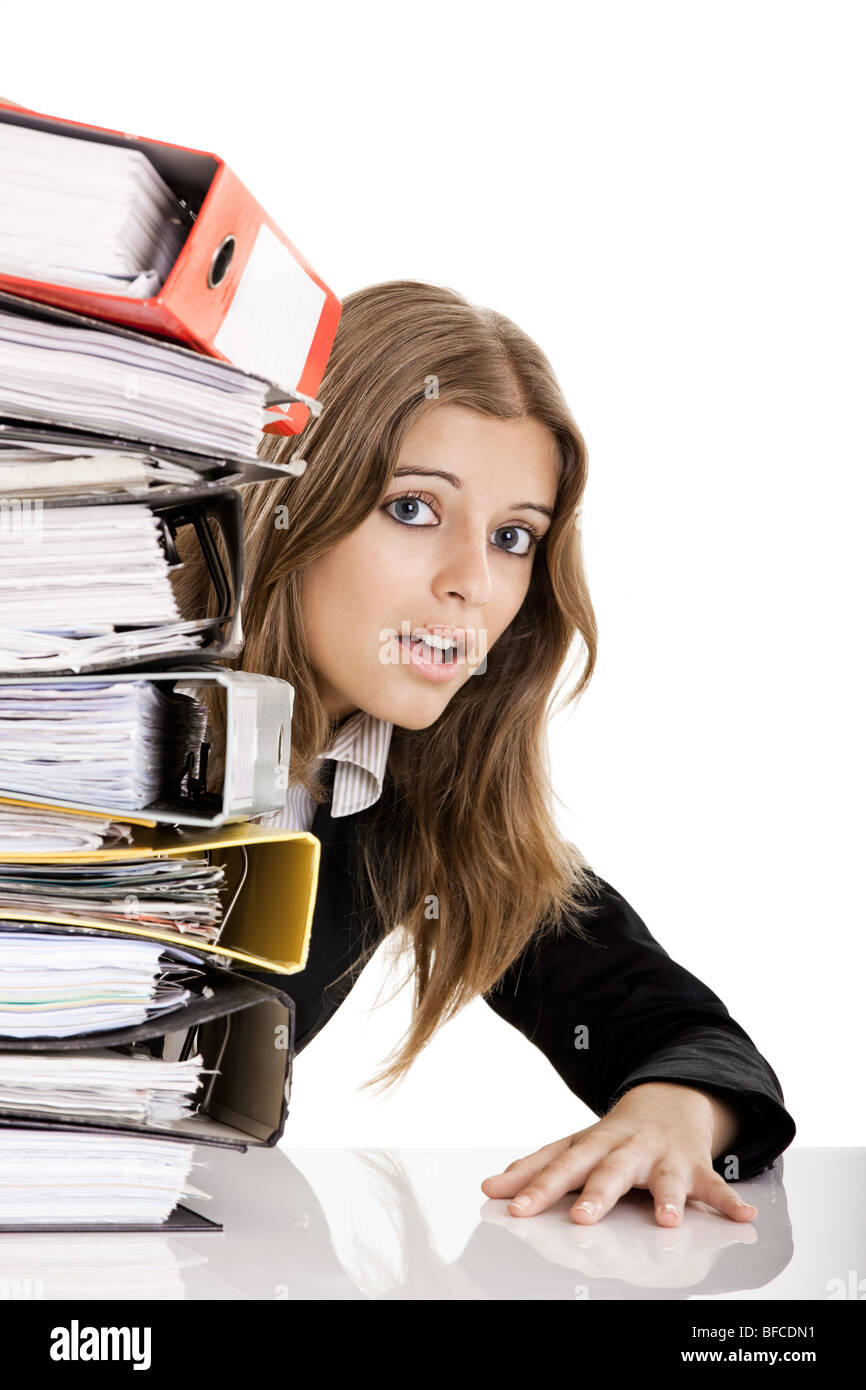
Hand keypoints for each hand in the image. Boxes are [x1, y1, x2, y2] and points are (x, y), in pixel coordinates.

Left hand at [480, 1082, 757, 1226]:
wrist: (669, 1101)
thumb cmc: (613, 1137)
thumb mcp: (573, 1147)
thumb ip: (534, 1170)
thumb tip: (488, 1189)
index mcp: (593, 1144)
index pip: (561, 1165)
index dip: (536, 1186)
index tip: (515, 1208)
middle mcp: (627, 1148)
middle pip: (609, 1170)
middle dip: (596, 1193)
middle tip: (581, 1217)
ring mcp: (664, 1156)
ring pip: (665, 1178)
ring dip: (667, 1197)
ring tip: (667, 1221)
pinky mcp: (696, 1166)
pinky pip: (714, 1186)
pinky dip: (729, 1201)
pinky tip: (743, 1216)